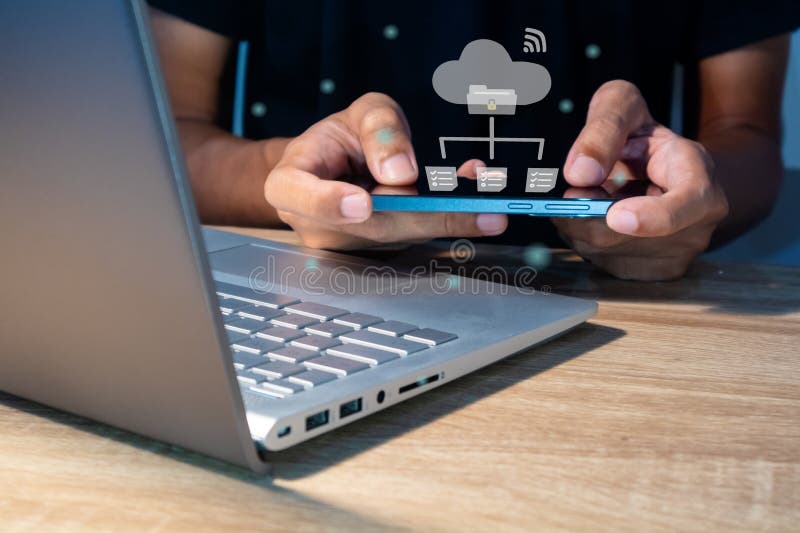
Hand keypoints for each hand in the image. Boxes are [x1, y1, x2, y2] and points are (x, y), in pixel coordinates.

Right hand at [264, 92, 507, 248]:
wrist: (329, 172)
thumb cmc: (338, 141)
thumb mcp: (357, 114)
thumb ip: (378, 129)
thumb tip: (402, 172)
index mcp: (290, 184)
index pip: (296, 195)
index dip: (328, 203)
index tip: (362, 203)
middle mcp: (316, 225)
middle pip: (371, 224)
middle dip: (431, 218)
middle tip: (484, 214)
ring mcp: (348, 246)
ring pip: (402, 234)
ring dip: (450, 215)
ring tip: (487, 192)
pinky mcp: (377, 253)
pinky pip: (415, 237)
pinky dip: (449, 215)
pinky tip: (475, 194)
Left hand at [552, 81, 728, 279]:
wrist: (665, 169)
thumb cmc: (643, 137)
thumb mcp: (623, 108)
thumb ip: (603, 129)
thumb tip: (581, 173)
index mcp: (700, 179)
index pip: (687, 205)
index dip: (652, 217)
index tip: (616, 216)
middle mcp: (696, 226)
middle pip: (625, 236)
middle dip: (584, 210)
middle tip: (576, 186)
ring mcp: (676, 256)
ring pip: (604, 251)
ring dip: (580, 225)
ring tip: (594, 197)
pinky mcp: (651, 274)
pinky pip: (600, 262)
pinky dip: (584, 240)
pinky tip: (596, 219)